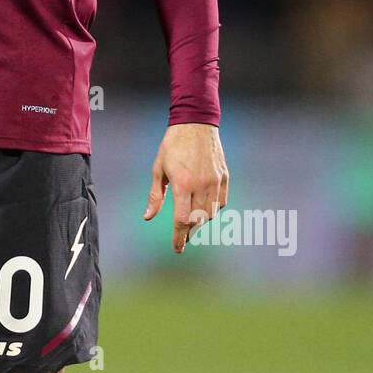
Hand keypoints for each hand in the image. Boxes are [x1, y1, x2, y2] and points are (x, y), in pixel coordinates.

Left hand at [144, 123, 228, 253]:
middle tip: (183, 236)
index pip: (182, 221)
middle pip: (198, 220)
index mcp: (183, 185)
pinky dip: (214, 208)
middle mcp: (202, 185)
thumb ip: (155, 196)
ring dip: (201, 221)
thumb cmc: (172, 146)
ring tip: (192, 220)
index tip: (177, 249)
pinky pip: (222, 201)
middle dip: (190, 231)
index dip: (179, 238)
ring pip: (212, 213)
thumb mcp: (158, 169)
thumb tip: (148, 217)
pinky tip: (205, 206)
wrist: (195, 123)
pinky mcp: (225, 176)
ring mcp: (216, 181)